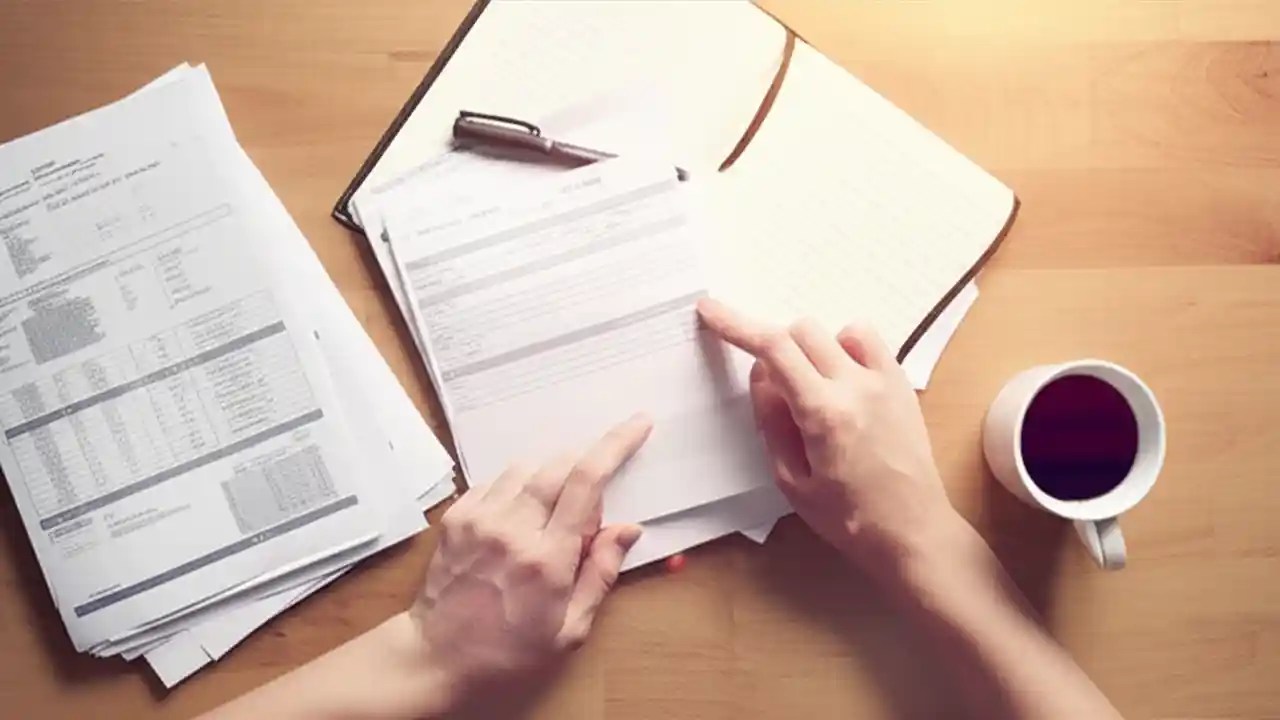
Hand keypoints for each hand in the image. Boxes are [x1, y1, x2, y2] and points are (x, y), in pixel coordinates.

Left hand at [409, 415, 651, 706]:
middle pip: (558, 465)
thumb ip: (601, 573)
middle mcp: (511, 529)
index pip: (587, 482)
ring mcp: (479, 519)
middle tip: (586, 509)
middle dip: (584, 467)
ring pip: (526, 467)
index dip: (616, 445)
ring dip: (549, 479)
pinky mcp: (457, 517)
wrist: (437, 657)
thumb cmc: (508, 651)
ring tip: (549, 521)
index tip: (637, 425)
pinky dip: (518, 489)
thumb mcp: (570, 628)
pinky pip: (497, 481)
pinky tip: (519, 521)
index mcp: (547, 558)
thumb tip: (627, 529)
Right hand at [698, 298, 962, 573]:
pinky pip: (867, 339)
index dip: (736, 324)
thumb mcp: (790, 481)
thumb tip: (760, 374)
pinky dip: (845, 348)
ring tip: (814, 390)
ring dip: (812, 349)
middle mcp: (856, 386)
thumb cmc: (847, 517)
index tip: (710, 309)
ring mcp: (884, 380)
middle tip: (775, 386)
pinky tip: (842, 382)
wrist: (912, 529)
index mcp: (823, 413)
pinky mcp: (901, 383)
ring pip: (834, 330)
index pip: (773, 349)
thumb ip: (771, 422)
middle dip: (775, 347)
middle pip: (800, 330)